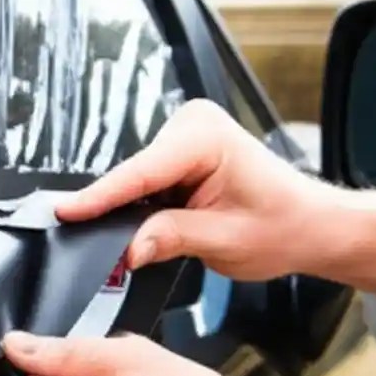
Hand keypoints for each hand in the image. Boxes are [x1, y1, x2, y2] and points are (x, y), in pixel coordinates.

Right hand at [57, 99, 337, 280]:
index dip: (100, 198)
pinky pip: (144, 186)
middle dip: (114, 212)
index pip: (140, 173)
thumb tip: (129, 248)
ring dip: (131, 214)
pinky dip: (141, 210)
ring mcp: (183, 139)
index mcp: (206, 137)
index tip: (65, 213)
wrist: (310, 225)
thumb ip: (172, 237)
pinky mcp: (178, 156)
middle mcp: (192, 126)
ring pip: (134, 183)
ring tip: (140, 243)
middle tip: (95, 248)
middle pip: (132, 176)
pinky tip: (145, 230)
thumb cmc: (284, 225)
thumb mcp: (225, 240)